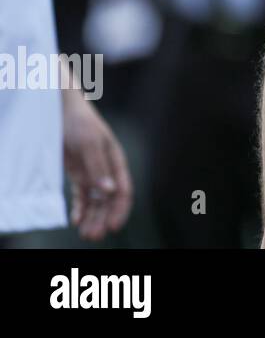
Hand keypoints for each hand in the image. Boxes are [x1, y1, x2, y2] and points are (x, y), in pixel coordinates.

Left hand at [62, 90, 132, 240]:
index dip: (120, 209)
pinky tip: (76, 220)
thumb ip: (98, 167)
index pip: (124, 190)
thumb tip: (109, 192)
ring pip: (96, 201)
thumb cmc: (79, 122)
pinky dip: (80, 209)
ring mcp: (92, 172)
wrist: (60, 110)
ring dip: (92, 217)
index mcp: (116, 160)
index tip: (113, 226)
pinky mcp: (78, 173)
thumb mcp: (89, 142)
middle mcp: (106, 169)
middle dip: (103, 218)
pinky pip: (81, 196)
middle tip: (94, 235)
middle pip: (109, 200)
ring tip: (86, 233)